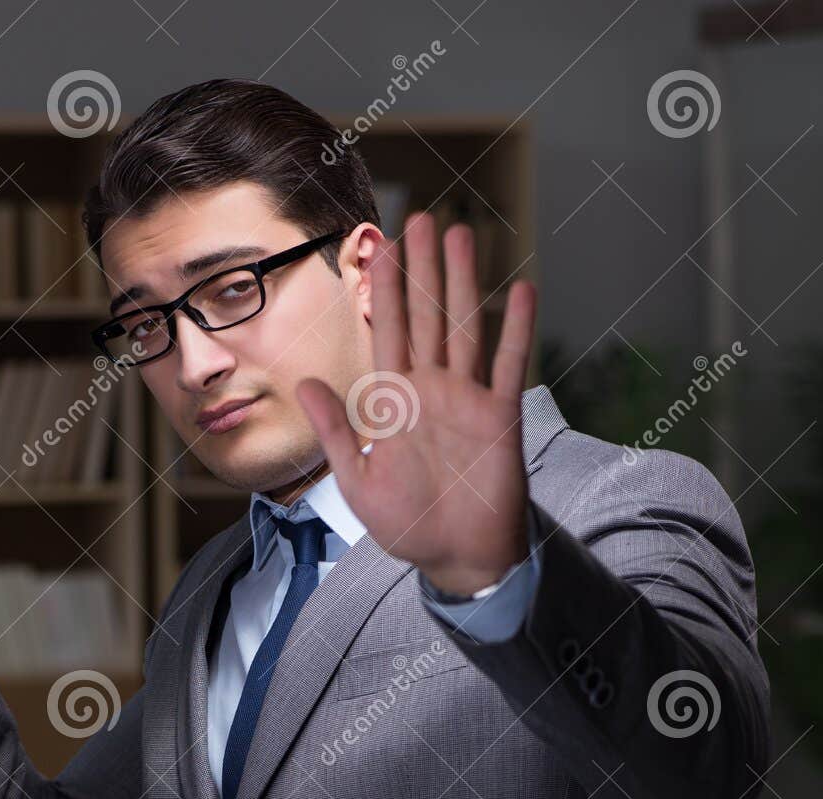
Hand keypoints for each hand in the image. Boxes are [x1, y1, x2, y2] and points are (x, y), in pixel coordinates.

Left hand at [296, 212, 533, 596]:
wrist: (456, 558)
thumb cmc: (407, 524)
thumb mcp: (357, 479)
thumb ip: (336, 430)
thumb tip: (302, 383)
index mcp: (394, 400)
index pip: (388, 330)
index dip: (385, 288)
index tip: (379, 244)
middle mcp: (432, 389)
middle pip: (427, 315)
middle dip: (423, 267)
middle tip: (421, 217)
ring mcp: (468, 399)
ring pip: (465, 327)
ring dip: (464, 281)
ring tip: (462, 233)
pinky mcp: (500, 417)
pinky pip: (509, 365)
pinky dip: (516, 329)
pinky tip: (520, 290)